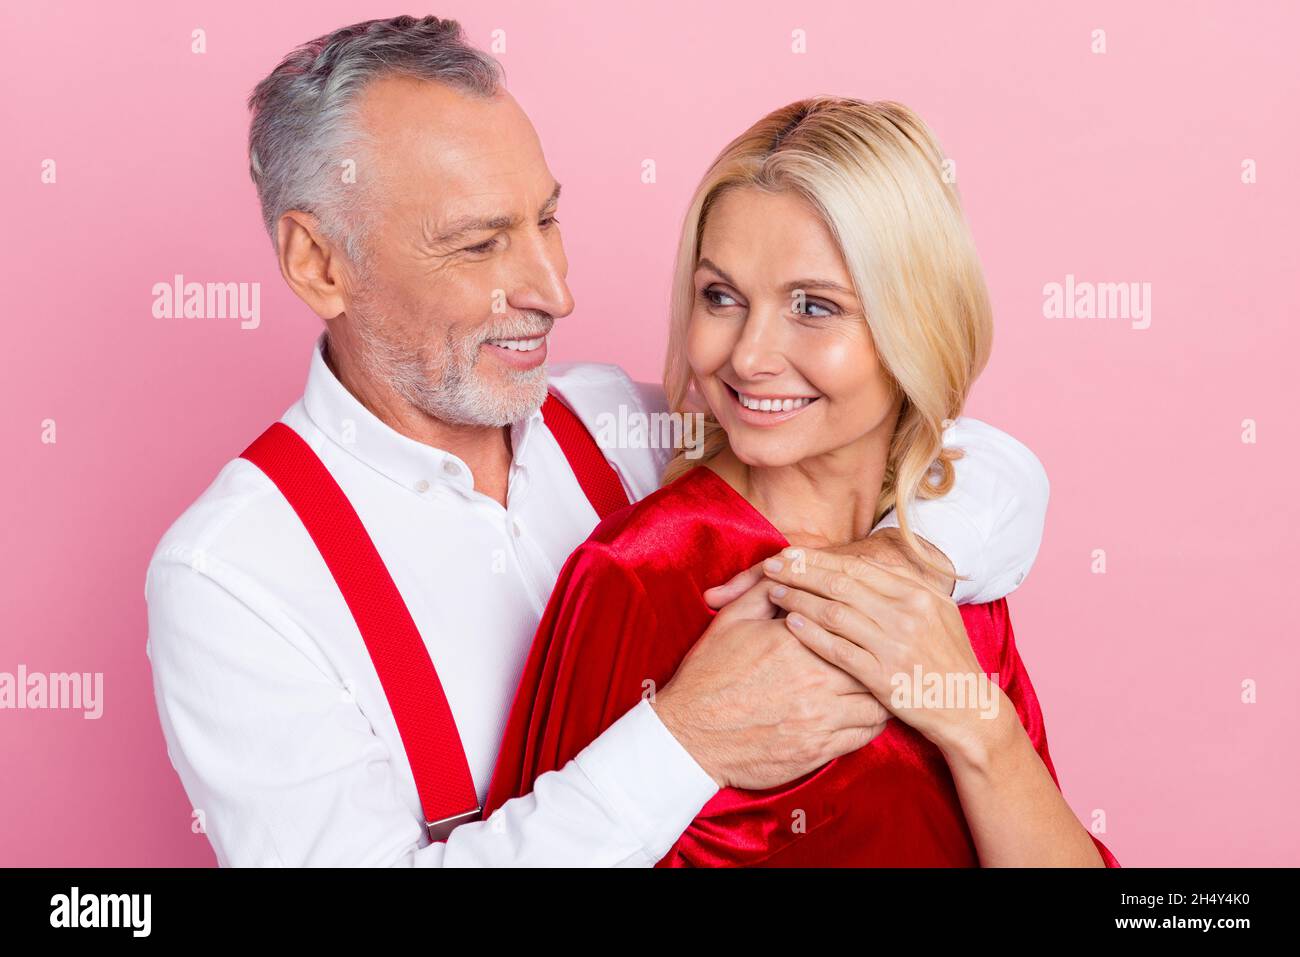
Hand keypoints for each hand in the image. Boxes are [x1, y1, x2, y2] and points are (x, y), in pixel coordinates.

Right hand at [652, 590, 890, 790]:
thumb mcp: (732, 620)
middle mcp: (815, 679)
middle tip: (885, 653)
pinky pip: (864, 735)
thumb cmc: (709, 674)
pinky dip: (872, 723)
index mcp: (796, 641)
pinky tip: (868, 713)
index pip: (848, 625)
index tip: (868, 624)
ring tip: (880, 684)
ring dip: (879, 692)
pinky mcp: (819, 750)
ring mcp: (819, 718)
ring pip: (875, 702)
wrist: (691, 733)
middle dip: (877, 658)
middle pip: (869, 663)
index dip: (863, 623)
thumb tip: (789, 565)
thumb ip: (765, 589)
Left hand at [760, 546, 999, 761]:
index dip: (820, 558)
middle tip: (771, 566)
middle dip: (800, 571)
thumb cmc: (948, 658)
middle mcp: (906, 614)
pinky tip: (790, 624)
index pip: (857, 566)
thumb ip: (903, 585)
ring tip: (773, 593)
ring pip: (834, 613)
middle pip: (840, 583)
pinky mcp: (883, 676)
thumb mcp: (938, 611)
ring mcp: (894, 645)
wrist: (970, 709)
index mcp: (917, 594)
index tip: (792, 554)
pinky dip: (811, 635)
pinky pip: (838, 650)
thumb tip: (865, 564)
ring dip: (799, 599)